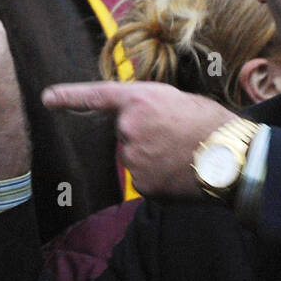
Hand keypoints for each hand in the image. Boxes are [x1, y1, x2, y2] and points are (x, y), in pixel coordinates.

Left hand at [42, 80, 236, 199]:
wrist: (234, 158)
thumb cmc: (214, 125)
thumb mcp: (178, 101)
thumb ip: (150, 109)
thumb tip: (141, 123)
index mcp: (139, 99)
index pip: (97, 96)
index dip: (69, 96)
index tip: (47, 98)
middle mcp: (129, 127)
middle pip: (127, 134)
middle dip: (147, 136)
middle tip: (178, 137)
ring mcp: (133, 157)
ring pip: (136, 158)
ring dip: (155, 158)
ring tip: (184, 154)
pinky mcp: (141, 184)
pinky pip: (145, 180)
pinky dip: (160, 178)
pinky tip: (181, 172)